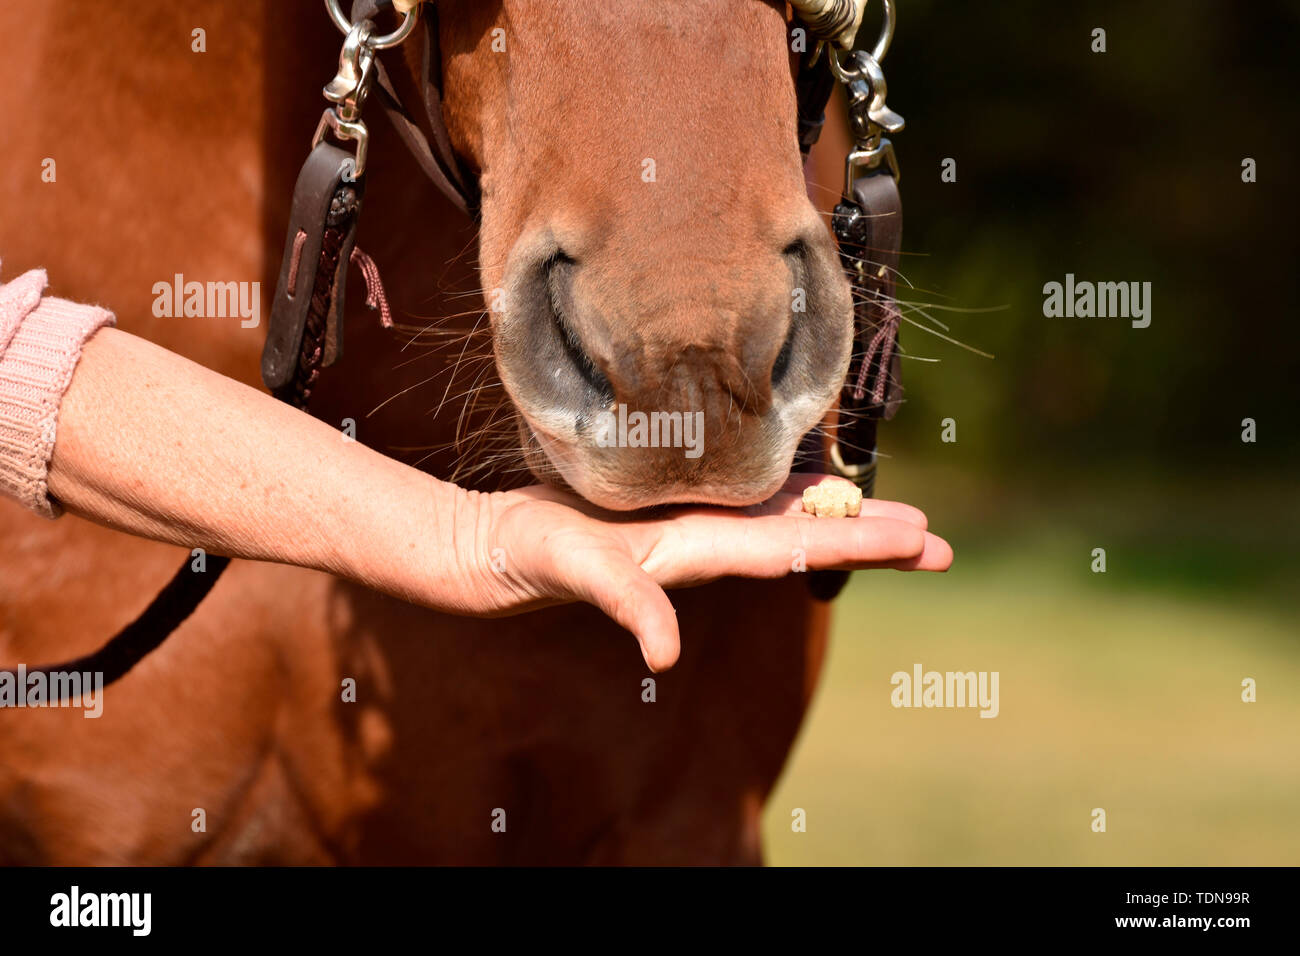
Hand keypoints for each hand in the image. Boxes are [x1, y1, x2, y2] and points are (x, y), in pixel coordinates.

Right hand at [457, 474, 951, 670]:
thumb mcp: (580, 573)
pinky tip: (810, 487)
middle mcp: (702, 536)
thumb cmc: (532, 556)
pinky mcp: (670, 507)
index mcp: (697, 546)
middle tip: (942, 542)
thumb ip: (627, 605)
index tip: (922, 540)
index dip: (859, 541)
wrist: (490, 548)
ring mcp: (686, 524)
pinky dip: (781, 495)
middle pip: (802, 535)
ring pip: (778, 519)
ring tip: (897, 519)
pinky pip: (744, 498)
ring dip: (838, 520)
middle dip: (871, 538)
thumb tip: (664, 655)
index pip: (796, 543)